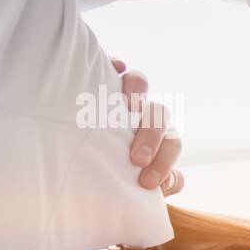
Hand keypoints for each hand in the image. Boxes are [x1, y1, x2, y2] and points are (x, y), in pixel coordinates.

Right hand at [112, 57, 183, 195]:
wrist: (78, 155)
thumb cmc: (111, 171)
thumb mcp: (129, 184)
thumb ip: (153, 184)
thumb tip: (166, 185)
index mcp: (158, 138)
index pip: (172, 145)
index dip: (165, 163)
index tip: (148, 184)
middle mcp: (144, 113)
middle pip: (159, 114)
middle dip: (151, 137)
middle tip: (137, 159)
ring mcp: (124, 94)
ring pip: (140, 83)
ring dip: (137, 92)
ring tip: (128, 106)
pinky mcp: (101, 78)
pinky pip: (112, 64)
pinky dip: (115, 63)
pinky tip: (115, 67)